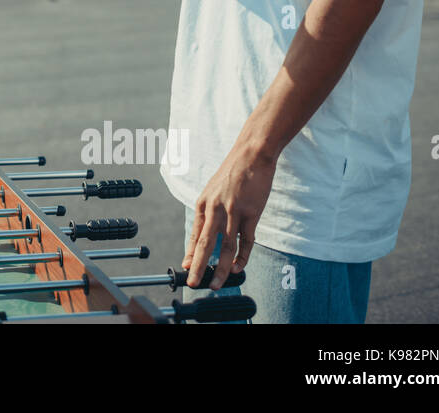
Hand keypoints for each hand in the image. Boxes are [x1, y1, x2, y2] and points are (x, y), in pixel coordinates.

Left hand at [182, 145, 275, 288]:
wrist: (251, 155)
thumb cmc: (234, 173)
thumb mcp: (214, 190)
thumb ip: (211, 210)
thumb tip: (208, 230)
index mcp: (203, 204)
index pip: (195, 235)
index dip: (190, 254)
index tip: (186, 267)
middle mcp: (215, 209)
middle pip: (205, 244)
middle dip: (198, 266)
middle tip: (193, 282)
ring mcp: (233, 211)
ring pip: (225, 247)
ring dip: (221, 268)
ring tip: (217, 283)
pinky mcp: (251, 212)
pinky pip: (246, 240)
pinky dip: (242, 256)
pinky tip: (238, 268)